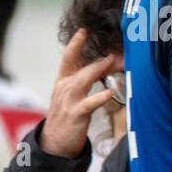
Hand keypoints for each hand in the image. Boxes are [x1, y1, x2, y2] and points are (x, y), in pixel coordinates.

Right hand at [40, 29, 122, 158]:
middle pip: (81, 66)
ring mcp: (69, 100)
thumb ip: (87, 78)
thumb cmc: (69, 115)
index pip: (69, 57)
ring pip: (84, 80)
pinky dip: (99, 98)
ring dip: (98, 69)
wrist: (55, 142)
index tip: (85, 29)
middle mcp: (65, 87)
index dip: (76, 43)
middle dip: (98, 57)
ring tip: (113, 61)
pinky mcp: (76, 115)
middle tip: (116, 48)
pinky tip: (109, 92)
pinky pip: (88, 104)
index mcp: (64, 80)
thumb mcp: (74, 93)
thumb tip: (106, 63)